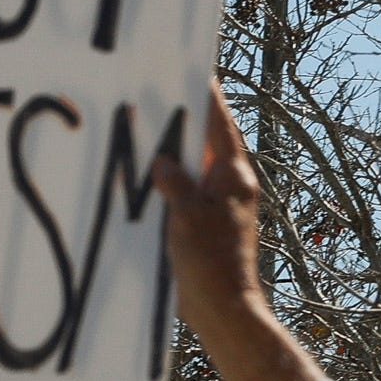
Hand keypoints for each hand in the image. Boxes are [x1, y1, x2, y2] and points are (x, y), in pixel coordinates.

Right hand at [153, 86, 267, 336]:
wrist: (224, 309)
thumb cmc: (211, 263)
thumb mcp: (187, 216)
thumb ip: (174, 183)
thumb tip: (163, 162)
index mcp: (234, 177)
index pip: (219, 125)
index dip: (207, 98)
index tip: (194, 71)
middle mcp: (231, 187)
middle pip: (206, 144)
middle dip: (185, 123)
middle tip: (161, 98)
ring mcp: (220, 207)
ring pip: (194, 170)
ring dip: (174, 155)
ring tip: (148, 133)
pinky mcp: (206, 227)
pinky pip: (186, 195)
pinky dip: (169, 185)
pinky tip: (146, 182)